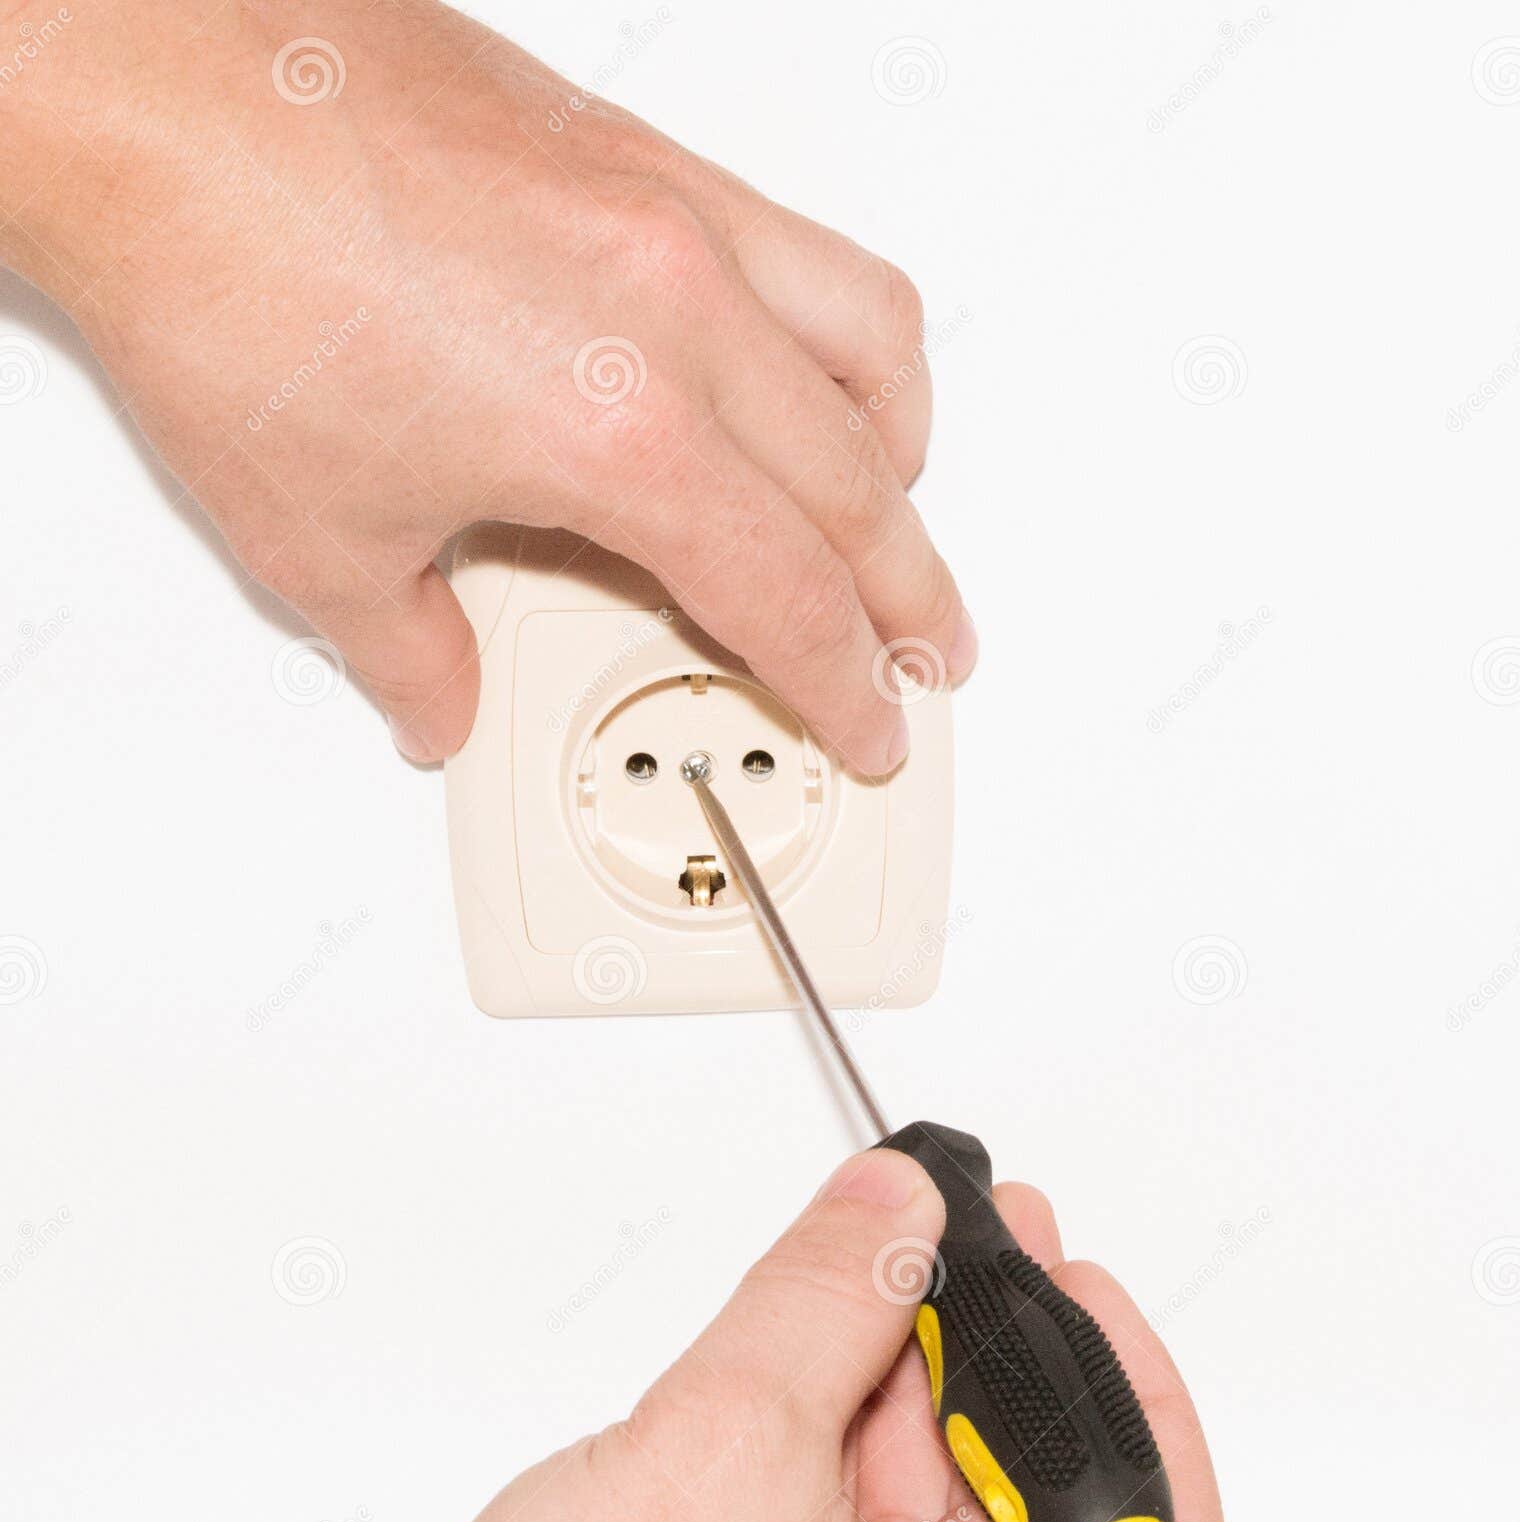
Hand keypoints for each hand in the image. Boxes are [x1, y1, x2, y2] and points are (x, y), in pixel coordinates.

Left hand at [0, 0, 973, 769]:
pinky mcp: (638, 151)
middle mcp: (677, 311)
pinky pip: (806, 251)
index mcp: (618, 431)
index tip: (870, 723)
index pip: (786, 594)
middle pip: (861, 488)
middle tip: (928, 654)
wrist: (150, 88)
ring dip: (903, 456)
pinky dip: (844, 336)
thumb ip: (408, 648)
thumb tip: (438, 696)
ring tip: (895, 517)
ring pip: (871, 348)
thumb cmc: (219, 276)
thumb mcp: (315, 536)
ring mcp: (671, 215)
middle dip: (911, 597)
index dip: (842, 684)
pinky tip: (807, 368)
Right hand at [425, 1149, 1223, 1521]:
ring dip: (919, 1372)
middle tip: (976, 1230)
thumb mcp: (712, 1455)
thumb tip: (884, 1202)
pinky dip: (851, 1425)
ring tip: (898, 1255)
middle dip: (998, 1350)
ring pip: (938, 1509)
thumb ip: (813, 1305)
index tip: (1076, 1273)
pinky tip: (837, 1338)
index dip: (1126, 1387)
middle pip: (1032, 1509)